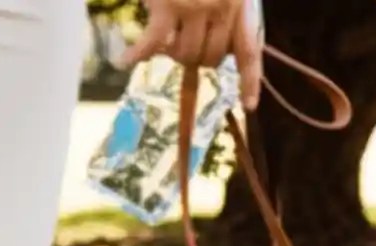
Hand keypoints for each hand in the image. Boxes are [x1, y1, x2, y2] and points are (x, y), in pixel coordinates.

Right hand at [116, 0, 263, 110]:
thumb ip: (225, 10)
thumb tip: (215, 49)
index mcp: (241, 5)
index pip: (250, 52)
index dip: (251, 81)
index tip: (249, 105)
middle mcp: (222, 10)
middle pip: (213, 59)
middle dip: (198, 60)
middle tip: (180, 48)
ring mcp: (195, 8)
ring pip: (184, 56)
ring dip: (171, 55)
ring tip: (161, 42)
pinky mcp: (167, 6)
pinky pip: (152, 44)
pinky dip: (137, 54)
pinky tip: (124, 60)